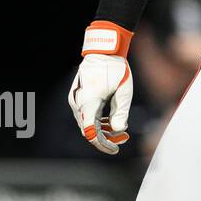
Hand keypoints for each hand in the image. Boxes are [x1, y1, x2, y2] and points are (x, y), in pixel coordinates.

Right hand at [68, 21, 133, 154]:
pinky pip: (87, 114)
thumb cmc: (116, 68)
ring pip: (87, 123)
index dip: (102, 144)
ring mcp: (76, 100)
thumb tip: (119, 131)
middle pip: (88, 129)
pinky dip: (98, 121)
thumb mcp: (124, 91)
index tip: (115, 149)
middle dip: (105, 138)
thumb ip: (121, 112)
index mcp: (88, 101)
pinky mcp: (79, 97)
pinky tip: (111, 123)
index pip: (90, 132)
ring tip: (121, 133)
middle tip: (123, 140)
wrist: (104, 51)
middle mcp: (78, 102)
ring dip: (102, 130)